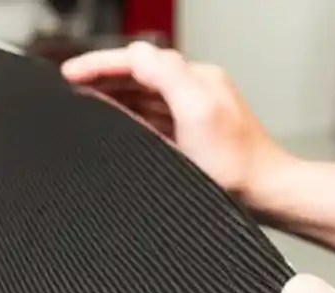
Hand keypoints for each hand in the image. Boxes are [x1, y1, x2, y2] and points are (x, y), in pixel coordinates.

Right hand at [61, 42, 289, 200]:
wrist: (266, 194)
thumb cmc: (237, 166)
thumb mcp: (197, 111)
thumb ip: (167, 76)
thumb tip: (135, 55)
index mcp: (196, 79)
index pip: (138, 60)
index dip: (99, 64)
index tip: (69, 74)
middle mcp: (195, 91)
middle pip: (137, 75)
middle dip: (101, 78)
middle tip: (68, 88)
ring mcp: (194, 113)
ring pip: (142, 96)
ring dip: (111, 96)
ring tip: (81, 103)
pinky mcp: (192, 137)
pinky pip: (151, 117)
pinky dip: (127, 116)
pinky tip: (113, 125)